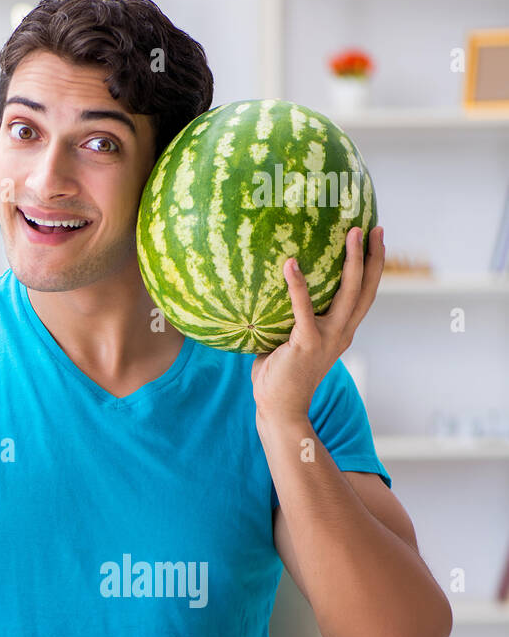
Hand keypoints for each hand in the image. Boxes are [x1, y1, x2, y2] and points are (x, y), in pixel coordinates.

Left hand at [251, 224, 384, 423]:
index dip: (371, 267)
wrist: (280, 409)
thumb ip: (285, 319)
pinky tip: (290, 262)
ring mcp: (328, 338)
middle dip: (372, 257)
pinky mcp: (308, 343)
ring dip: (352, 262)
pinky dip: (298, 285)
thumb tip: (262, 293)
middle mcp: (342, 332)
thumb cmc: (278, 375)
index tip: (374, 239)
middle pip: (366, 288)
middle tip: (373, 227)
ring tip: (351, 233)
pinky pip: (303, 309)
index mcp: (341, 331)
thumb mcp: (287, 341)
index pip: (363, 294)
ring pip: (348, 293)